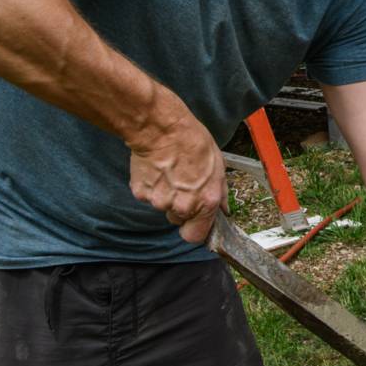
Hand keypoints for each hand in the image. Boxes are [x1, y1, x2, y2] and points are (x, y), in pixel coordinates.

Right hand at [126, 110, 225, 242]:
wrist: (162, 128)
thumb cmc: (193, 142)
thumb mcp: (218, 165)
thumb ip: (220, 192)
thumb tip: (223, 209)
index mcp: (206, 202)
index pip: (195, 236)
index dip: (193, 229)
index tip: (193, 221)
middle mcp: (183, 206)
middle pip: (178, 220)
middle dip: (179, 207)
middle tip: (181, 183)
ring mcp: (160, 201)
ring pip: (162, 207)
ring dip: (165, 195)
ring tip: (169, 172)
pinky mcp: (142, 193)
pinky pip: (147, 196)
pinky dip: (151, 186)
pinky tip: (157, 169)